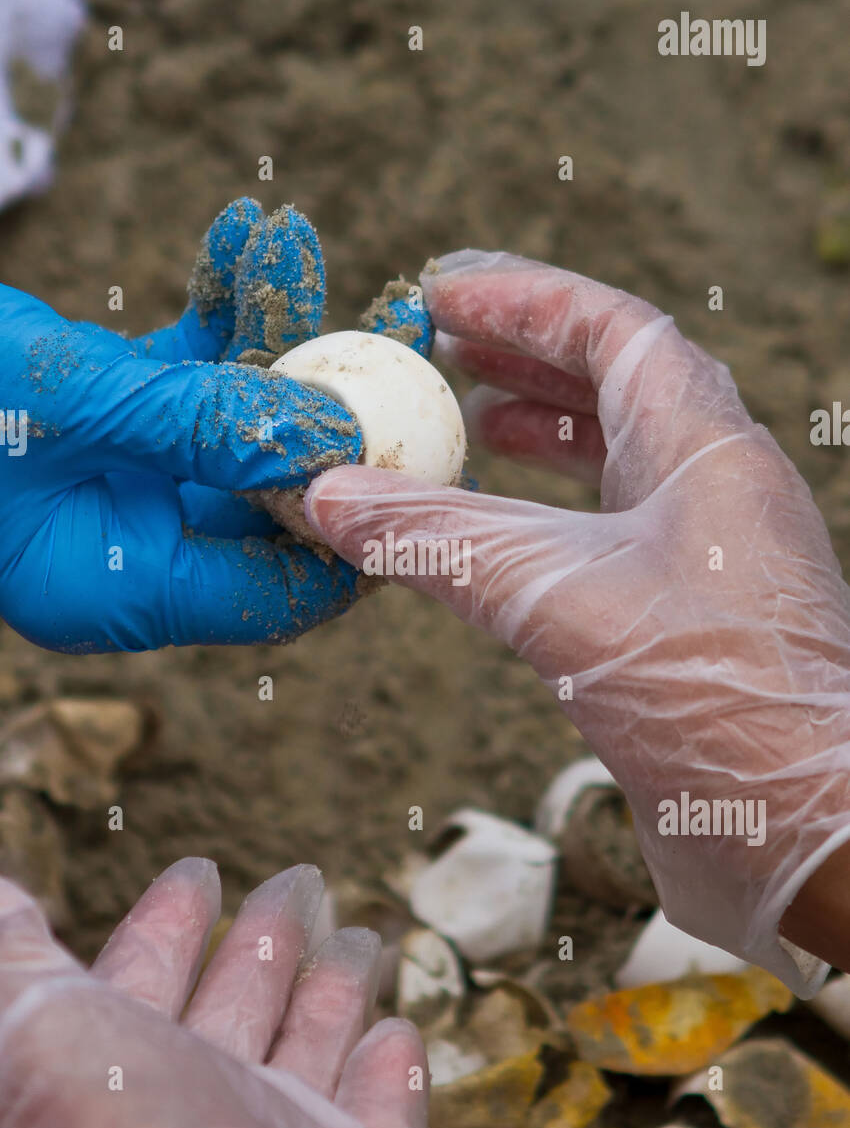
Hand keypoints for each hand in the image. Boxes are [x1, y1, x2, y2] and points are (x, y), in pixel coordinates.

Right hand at [0, 198, 368, 651]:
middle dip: (337, 404)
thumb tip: (334, 437)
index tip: (417, 440)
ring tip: (307, 242)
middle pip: (276, 494)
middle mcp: (137, 549)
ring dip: (278, 329)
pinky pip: (192, 370)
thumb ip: (197, 423)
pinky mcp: (117, 419)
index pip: (277, 589)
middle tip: (404, 325)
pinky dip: (218, 307)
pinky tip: (244, 231)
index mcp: (123, 591)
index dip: (355, 522)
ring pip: (241, 420)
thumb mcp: (62, 403)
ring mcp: (130, 484)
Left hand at [0, 859, 426, 1127]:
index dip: (166, 929)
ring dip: (333, 1000)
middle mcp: (189, 1111)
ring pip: (307, 1062)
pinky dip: (392, 1085)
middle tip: (297, 882)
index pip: (140, 983)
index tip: (198, 871)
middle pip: (232, 1014)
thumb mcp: (38, 1017)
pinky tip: (401, 1036)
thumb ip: (7, 951)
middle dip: (262, 947)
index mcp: (112, 1071)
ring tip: (360, 941)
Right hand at [305, 249, 849, 996]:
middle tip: (441, 355)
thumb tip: (326, 493)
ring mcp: (706, 562)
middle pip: (616, 390)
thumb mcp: (557, 599)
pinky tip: (492, 546)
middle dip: (526, 362)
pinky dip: (540, 526)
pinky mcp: (686, 632)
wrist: (807, 834)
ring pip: (613, 469)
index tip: (441, 293)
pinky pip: (602, 544)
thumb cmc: (717, 701)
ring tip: (464, 430)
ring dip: (538, 442)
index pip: (615, 332)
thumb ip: (439, 539)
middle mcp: (714, 492)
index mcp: (706, 449)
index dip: (525, 300)